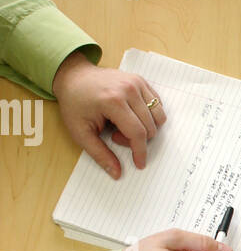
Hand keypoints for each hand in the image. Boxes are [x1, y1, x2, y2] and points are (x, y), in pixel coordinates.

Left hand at [53, 51, 166, 176]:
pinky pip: (158, 104)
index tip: (139, 164)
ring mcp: (137, 83)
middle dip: (136, 140)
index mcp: (113, 101)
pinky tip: (131, 116)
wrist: (73, 77)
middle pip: (149, 127)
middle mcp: (129, 89)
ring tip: (123, 125)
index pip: (138, 133)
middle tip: (115, 135)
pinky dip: (149, 116)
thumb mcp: (80, 132)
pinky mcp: (141, 81)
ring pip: (158, 116)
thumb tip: (117, 173)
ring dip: (145, 128)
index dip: (140, 152)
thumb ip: (100, 154)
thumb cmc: (74, 104)